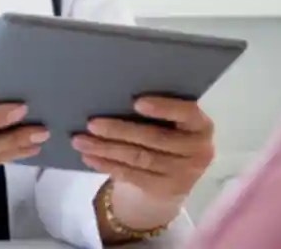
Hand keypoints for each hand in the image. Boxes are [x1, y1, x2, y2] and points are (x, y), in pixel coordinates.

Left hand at [72, 97, 214, 203]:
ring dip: (106, 149)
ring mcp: (181, 174)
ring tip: (80, 141)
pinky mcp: (163, 189)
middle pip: (154, 138)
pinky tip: (89, 157)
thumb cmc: (169, 133)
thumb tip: (114, 91)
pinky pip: (131, 175)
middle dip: (119, 131)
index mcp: (200, 125)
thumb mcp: (174, 122)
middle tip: (91, 123)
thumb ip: (157, 109)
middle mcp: (197, 150)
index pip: (187, 113)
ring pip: (138, 158)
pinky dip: (107, 165)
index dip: (163, 108)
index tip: (136, 102)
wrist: (176, 176)